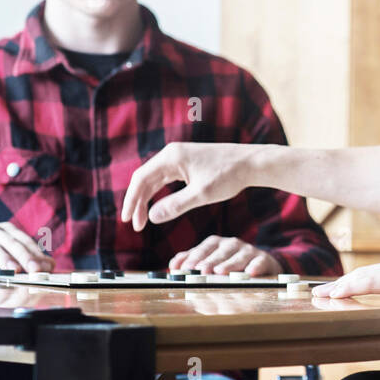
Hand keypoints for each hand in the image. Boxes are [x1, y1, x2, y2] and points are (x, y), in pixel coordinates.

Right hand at [0, 222, 54, 273]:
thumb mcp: (2, 252)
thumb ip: (23, 257)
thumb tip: (50, 266)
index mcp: (6, 230)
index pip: (25, 240)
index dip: (36, 253)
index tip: (47, 267)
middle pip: (12, 243)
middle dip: (25, 257)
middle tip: (35, 270)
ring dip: (5, 260)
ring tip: (14, 272)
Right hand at [121, 142, 262, 230]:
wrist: (252, 162)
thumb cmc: (229, 176)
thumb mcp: (202, 194)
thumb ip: (176, 205)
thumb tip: (152, 217)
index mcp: (172, 157)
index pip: (141, 179)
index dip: (131, 200)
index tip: (128, 220)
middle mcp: (172, 153)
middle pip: (145, 179)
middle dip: (138, 202)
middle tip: (136, 226)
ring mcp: (180, 157)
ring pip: (155, 179)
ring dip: (148, 199)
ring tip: (144, 221)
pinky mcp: (188, 162)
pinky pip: (166, 178)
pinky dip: (160, 193)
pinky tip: (159, 207)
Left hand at [170, 236, 281, 275]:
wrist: (258, 265)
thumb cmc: (228, 265)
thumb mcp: (209, 261)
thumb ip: (190, 261)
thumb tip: (173, 266)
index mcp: (216, 244)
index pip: (204, 249)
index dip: (194, 257)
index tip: (186, 268)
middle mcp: (231, 244)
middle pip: (220, 252)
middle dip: (210, 261)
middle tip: (201, 271)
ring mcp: (248, 251)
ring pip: (239, 256)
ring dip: (230, 264)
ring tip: (220, 272)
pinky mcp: (263, 259)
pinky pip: (260, 262)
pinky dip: (256, 266)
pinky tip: (251, 272)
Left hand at [312, 252, 379, 304]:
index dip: (361, 279)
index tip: (346, 286)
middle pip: (366, 273)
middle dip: (343, 281)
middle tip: (323, 290)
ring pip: (361, 276)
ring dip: (339, 285)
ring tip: (320, 293)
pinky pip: (367, 283)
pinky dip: (348, 287)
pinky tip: (335, 293)